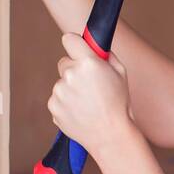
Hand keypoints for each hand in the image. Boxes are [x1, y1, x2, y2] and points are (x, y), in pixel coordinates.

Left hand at [47, 32, 134, 159]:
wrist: (110, 135)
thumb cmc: (118, 105)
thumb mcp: (121, 73)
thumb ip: (105, 55)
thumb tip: (95, 46)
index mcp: (88, 63)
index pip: (69, 39)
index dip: (74, 43)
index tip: (76, 48)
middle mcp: (70, 74)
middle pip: (64, 63)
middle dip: (74, 70)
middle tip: (89, 85)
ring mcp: (59, 91)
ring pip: (61, 83)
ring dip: (71, 89)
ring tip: (87, 103)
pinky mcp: (53, 105)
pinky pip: (57, 98)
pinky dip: (66, 104)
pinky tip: (80, 111)